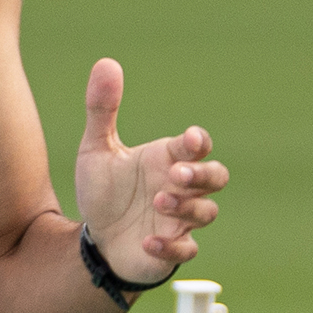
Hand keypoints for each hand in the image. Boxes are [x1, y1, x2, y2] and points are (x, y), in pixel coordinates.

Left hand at [73, 57, 227, 283]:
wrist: (96, 238)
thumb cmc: (104, 191)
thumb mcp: (96, 148)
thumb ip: (101, 109)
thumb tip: (105, 62)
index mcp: (166, 159)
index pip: (196, 146)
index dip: (198, 142)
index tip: (190, 139)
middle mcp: (180, 188)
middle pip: (217, 177)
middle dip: (204, 173)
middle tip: (177, 173)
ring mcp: (180, 220)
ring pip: (206, 212)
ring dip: (187, 207)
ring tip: (157, 200)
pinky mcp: (172, 249)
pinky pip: (186, 250)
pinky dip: (171, 246)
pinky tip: (148, 240)